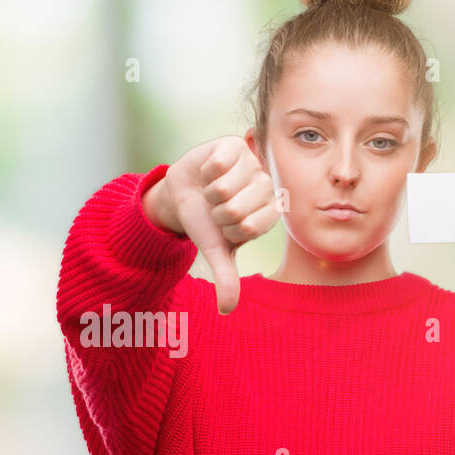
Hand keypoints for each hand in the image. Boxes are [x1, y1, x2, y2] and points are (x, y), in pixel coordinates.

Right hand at [158, 136, 279, 313]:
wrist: (184, 194)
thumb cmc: (206, 222)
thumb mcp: (215, 250)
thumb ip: (226, 278)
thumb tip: (227, 310)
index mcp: (269, 212)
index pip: (248, 228)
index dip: (228, 230)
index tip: (227, 226)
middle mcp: (267, 185)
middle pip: (235, 209)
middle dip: (216, 213)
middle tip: (218, 207)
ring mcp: (252, 163)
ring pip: (225, 188)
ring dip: (209, 192)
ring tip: (213, 190)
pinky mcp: (234, 145)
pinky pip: (218, 164)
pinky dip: (205, 172)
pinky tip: (209, 171)